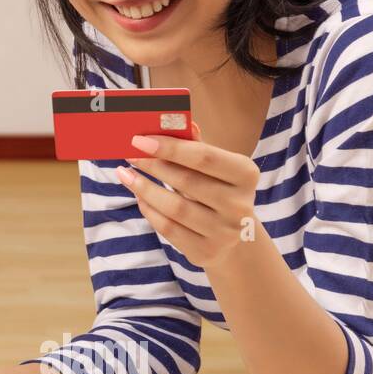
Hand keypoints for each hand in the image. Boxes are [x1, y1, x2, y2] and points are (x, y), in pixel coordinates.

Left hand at [115, 120, 260, 269]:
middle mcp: (240, 205)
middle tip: (128, 154)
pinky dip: (149, 210)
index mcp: (246, 174)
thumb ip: (195, 145)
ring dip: (144, 188)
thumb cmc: (216, 188)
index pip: (205, 157)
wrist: (233, 234)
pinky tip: (139, 196)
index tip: (139, 139)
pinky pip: (169, 229)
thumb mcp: (214, 166)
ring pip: (175, 208)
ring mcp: (225, 232)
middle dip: (152, 166)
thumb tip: (181, 121)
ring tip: (126, 174)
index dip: (170, 148)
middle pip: (187, 182)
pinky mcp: (207, 252)